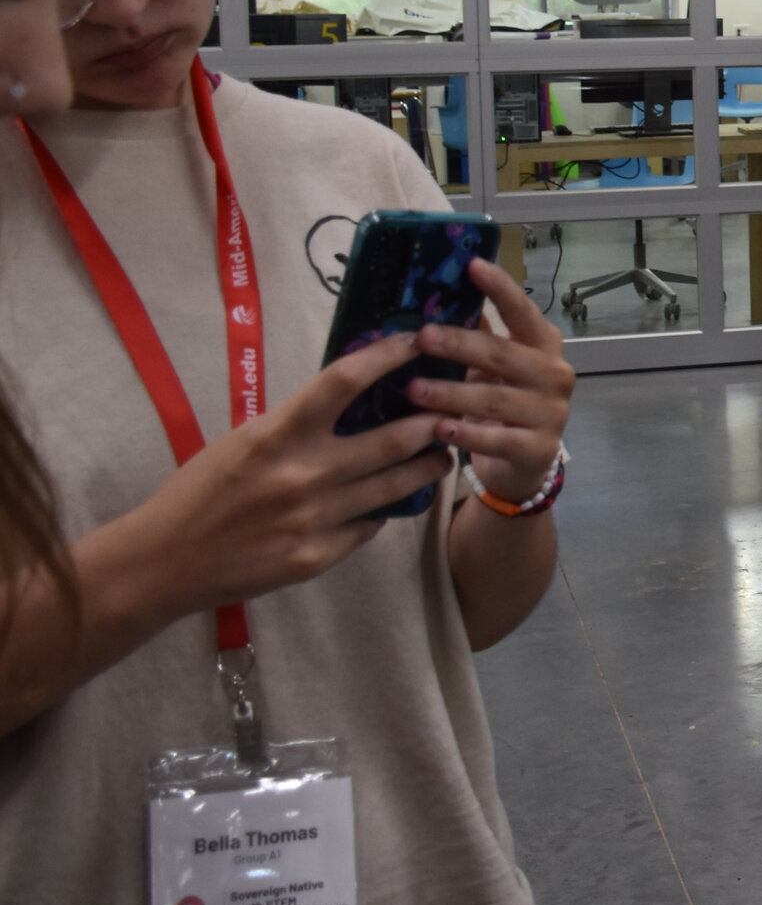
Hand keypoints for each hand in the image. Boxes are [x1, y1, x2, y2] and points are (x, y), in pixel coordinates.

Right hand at [124, 331, 460, 612]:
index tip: (417, 343)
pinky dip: (382, 510)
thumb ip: (298, 423)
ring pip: (395, 487)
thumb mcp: (244, 441)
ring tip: (442, 456)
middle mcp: (303, 474)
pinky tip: (391, 501)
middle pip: (393, 439)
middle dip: (434, 424)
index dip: (388, 357)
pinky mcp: (319, 557)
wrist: (165, 561)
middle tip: (454, 413)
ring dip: (427, 468)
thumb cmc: (202, 491)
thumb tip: (354, 395)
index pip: (345, 381)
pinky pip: (369, 526)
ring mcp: (315, 519)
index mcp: (277, 435)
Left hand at [414, 259, 574, 505]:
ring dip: (452, 393)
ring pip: (496, 399)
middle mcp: (554, 375)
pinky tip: (439, 429)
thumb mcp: (493, 367)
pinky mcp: (538, 449)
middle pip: (504, 355)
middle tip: (422, 337)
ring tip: (413, 390)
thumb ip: (479, 336)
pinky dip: (467, 434)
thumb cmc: (503, 402)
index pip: (523, 311)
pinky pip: (497, 439)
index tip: (472, 266)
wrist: (524, 464)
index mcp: (543, 345)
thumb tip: (441, 294)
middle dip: (461, 345)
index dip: (500, 288)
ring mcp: (550, 413)